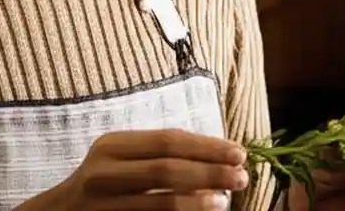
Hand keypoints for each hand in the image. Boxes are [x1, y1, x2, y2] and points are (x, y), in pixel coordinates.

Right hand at [18, 128, 248, 209]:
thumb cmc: (102, 182)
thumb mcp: (120, 158)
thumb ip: (157, 154)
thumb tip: (216, 156)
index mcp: (111, 146)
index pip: (166, 141)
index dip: (206, 146)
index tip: (238, 152)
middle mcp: (104, 172)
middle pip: (166, 169)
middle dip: (210, 172)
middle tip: (242, 176)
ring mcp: (105, 203)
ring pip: (162, 202)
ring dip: (200, 201)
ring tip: (226, 199)